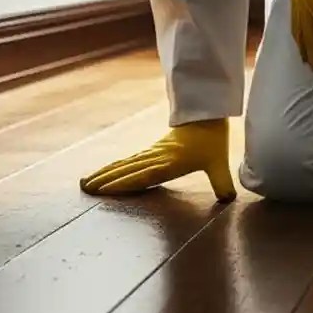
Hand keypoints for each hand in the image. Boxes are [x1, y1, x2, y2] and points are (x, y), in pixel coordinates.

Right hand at [79, 119, 235, 201]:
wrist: (207, 113)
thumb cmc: (212, 139)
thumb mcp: (219, 162)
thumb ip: (222, 182)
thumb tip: (228, 199)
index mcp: (170, 162)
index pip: (143, 175)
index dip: (124, 183)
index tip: (104, 190)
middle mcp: (157, 158)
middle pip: (127, 169)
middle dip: (105, 180)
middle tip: (84, 188)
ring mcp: (153, 153)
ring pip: (124, 164)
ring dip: (105, 173)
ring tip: (85, 181)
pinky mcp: (153, 150)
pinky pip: (130, 160)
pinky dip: (115, 168)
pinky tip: (106, 173)